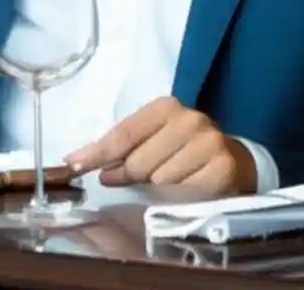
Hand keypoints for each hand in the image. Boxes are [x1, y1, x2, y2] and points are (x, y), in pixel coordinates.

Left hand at [64, 97, 254, 194]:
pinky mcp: (222, 166)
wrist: (229, 160)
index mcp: (166, 107)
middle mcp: (190, 120)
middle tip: (134, 179)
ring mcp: (209, 142)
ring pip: (159, 179)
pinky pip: (183, 191)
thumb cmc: (179, 150)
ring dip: (156, 186)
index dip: (96, 154)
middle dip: (129, 175)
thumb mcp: (149, 140)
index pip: (123, 134)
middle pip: (138, 161)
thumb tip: (74, 160)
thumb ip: (116, 148)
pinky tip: (185, 187)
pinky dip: (179, 195)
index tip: (74, 167)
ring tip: (166, 180)